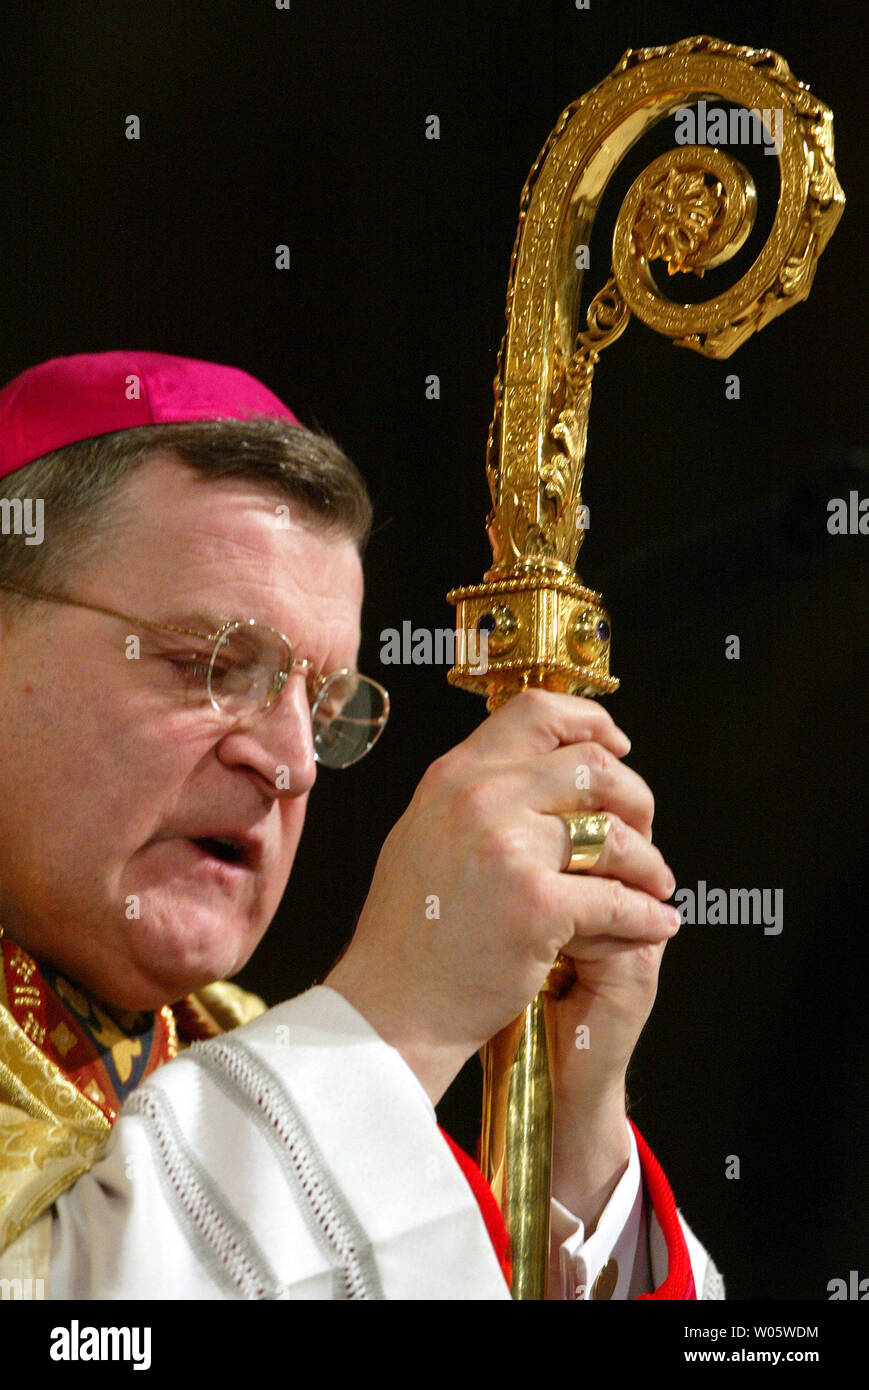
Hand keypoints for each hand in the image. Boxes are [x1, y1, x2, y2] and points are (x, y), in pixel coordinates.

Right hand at [325, 689, 678, 1106]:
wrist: (391, 1005)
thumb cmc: (411, 929)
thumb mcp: (425, 832)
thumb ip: (476, 794)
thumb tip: (543, 767)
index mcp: (454, 775)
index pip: (537, 712)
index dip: (590, 722)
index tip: (617, 745)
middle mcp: (481, 799)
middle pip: (592, 766)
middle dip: (635, 799)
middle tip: (643, 831)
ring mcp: (510, 850)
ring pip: (613, 834)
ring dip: (648, 863)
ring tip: (653, 886)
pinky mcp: (537, 906)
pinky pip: (618, 899)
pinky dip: (646, 915)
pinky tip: (654, 924)